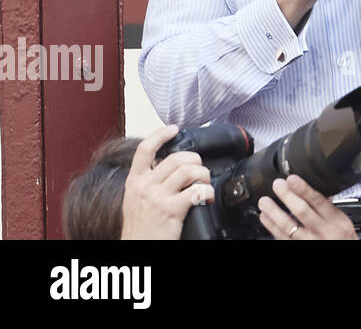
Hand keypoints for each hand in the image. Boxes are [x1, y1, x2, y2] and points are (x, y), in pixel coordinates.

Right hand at [120, 125, 213, 239]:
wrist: (138, 248)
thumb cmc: (140, 226)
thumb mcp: (135, 199)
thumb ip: (147, 181)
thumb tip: (167, 166)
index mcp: (135, 181)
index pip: (144, 149)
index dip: (160, 134)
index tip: (174, 129)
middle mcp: (145, 186)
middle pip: (177, 158)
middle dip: (196, 160)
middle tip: (200, 171)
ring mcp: (157, 197)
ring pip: (189, 170)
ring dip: (204, 175)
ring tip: (204, 184)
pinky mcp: (171, 210)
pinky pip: (197, 190)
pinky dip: (208, 192)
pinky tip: (206, 198)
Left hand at [258, 175, 357, 239]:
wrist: (344, 260)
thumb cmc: (343, 241)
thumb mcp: (344, 223)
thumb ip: (330, 208)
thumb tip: (319, 189)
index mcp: (337, 221)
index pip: (319, 202)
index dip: (304, 189)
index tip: (292, 179)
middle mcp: (324, 232)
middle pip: (302, 212)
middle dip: (288, 197)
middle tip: (277, 185)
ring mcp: (310, 242)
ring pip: (289, 227)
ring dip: (274, 213)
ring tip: (265, 201)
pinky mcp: (300, 248)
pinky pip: (283, 238)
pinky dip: (272, 227)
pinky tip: (266, 218)